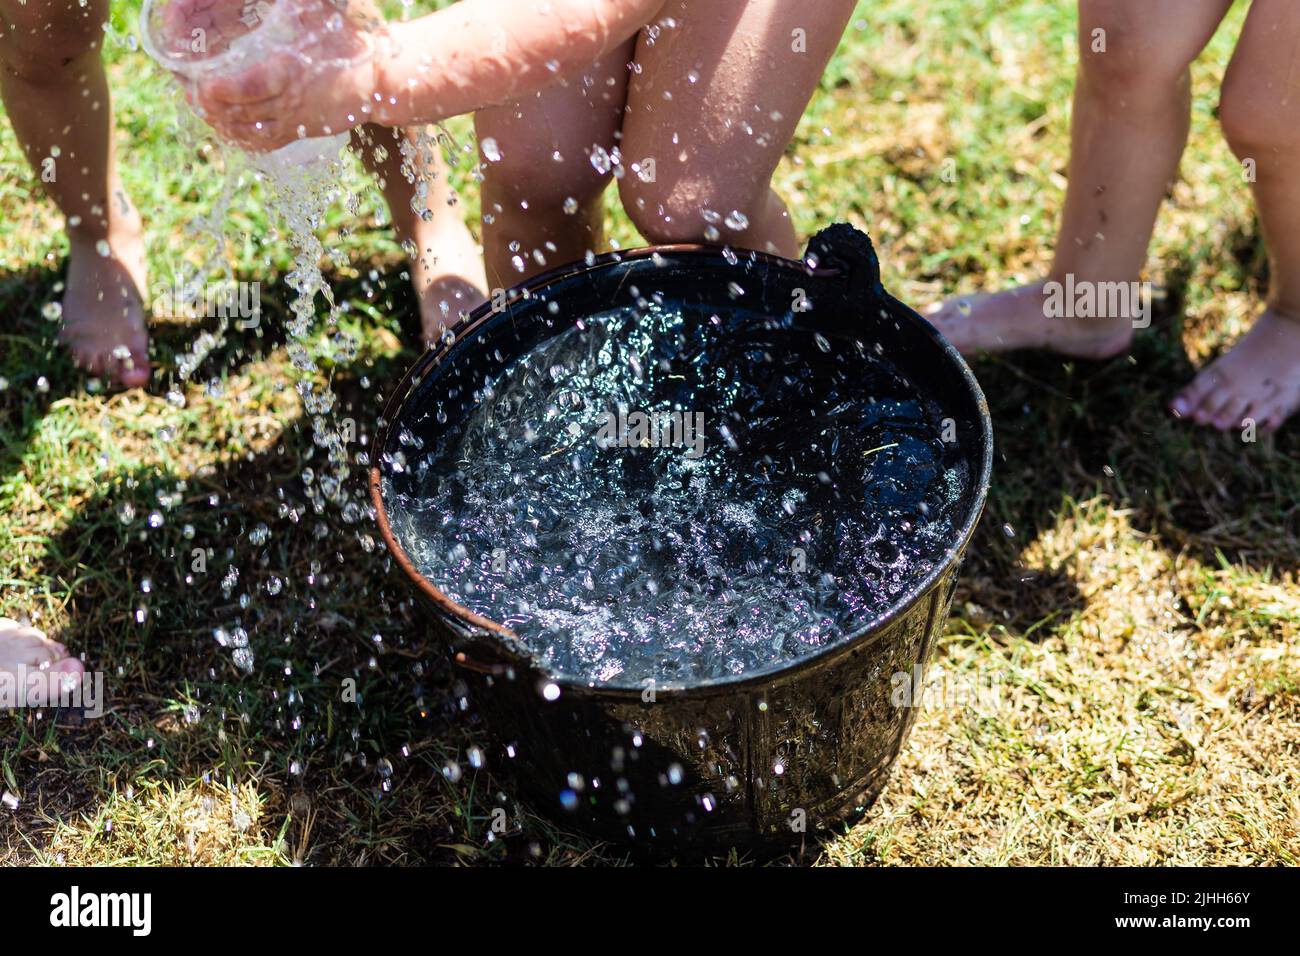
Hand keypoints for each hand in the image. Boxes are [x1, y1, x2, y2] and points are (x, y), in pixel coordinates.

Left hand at [190, 0, 382, 151]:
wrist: (381, 79)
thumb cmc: (347, 41)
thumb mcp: (318, 12)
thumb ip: (292, 1)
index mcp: (290, 71)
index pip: (245, 88)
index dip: (217, 91)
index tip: (199, 83)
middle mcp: (290, 102)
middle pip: (239, 114)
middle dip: (210, 107)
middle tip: (191, 95)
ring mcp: (295, 121)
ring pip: (248, 132)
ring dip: (222, 124)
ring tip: (205, 110)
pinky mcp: (300, 132)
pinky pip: (265, 143)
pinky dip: (242, 139)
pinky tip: (229, 128)